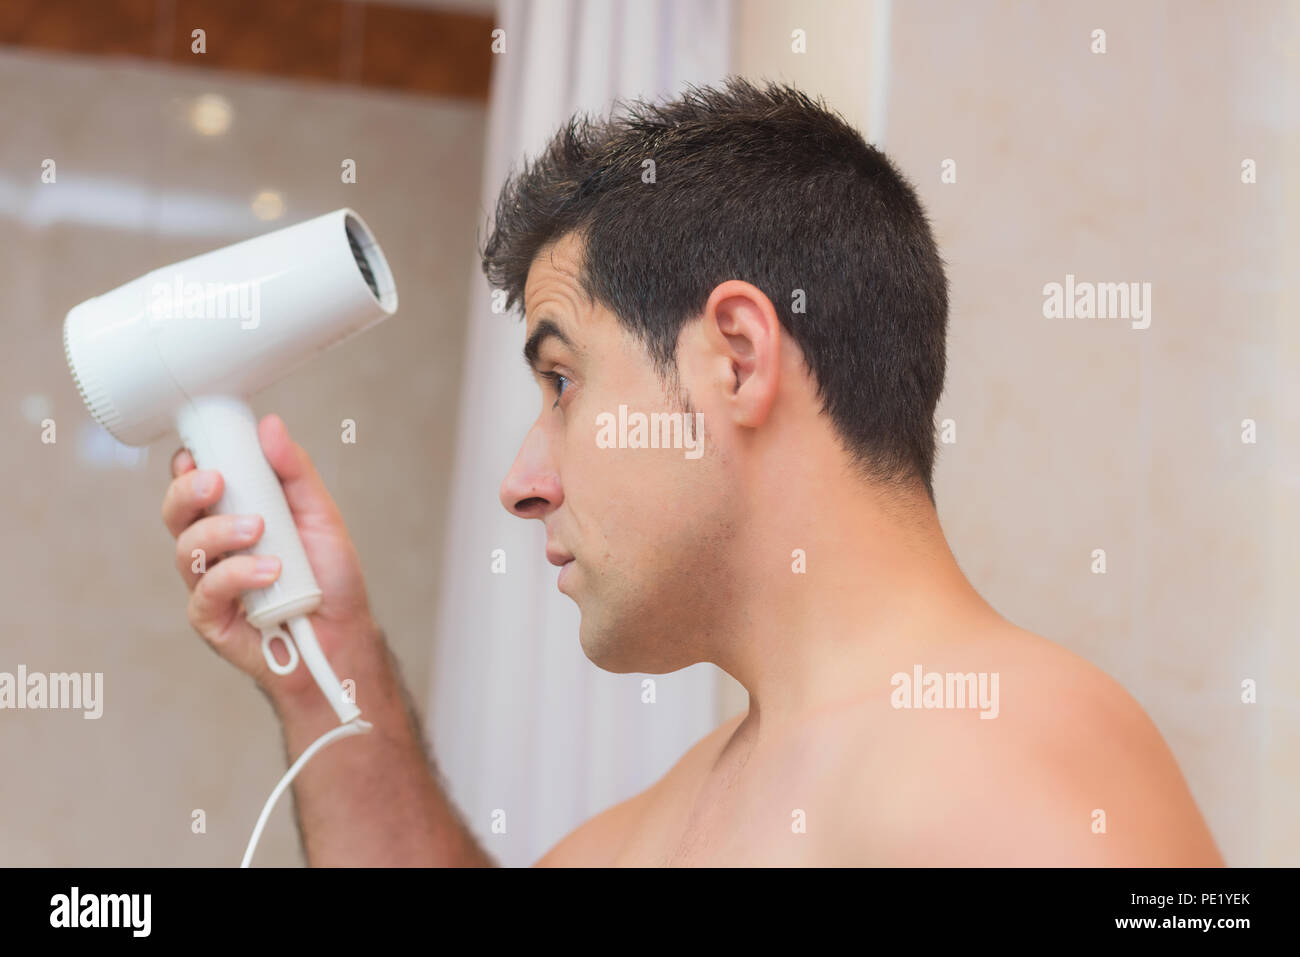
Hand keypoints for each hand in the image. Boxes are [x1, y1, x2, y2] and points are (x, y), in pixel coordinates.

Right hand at [161, 413, 376, 711]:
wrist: (342, 634)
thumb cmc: (327, 576)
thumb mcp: (320, 515)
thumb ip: (295, 472)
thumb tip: (271, 425)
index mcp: (231, 517)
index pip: (194, 485)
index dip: (187, 465)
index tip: (198, 451)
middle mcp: (214, 548)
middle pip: (176, 513)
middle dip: (188, 491)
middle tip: (217, 481)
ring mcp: (209, 584)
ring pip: (186, 549)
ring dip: (220, 532)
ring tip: (259, 529)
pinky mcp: (212, 619)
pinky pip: (207, 591)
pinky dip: (238, 575)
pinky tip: (270, 570)